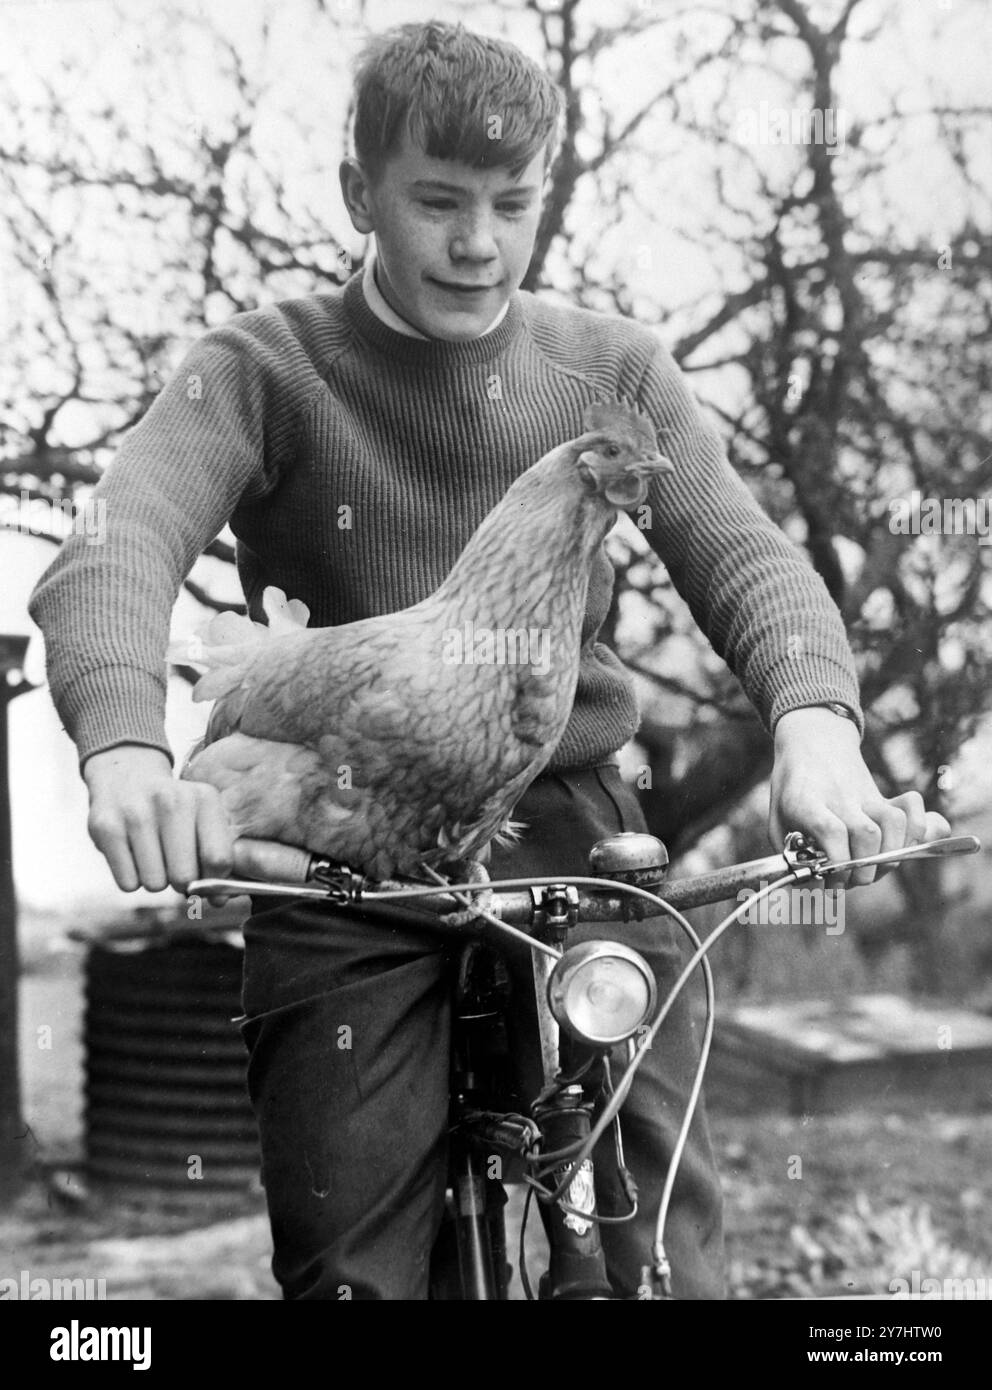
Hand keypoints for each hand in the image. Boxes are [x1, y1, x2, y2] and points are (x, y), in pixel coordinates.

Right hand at [83, 745, 233, 892]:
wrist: (126, 776)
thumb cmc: (174, 811)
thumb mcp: (202, 820)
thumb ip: (217, 859)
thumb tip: (219, 900)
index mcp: (204, 798)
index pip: (218, 859)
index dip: (213, 881)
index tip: (205, 880)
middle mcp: (171, 800)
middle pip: (184, 876)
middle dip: (181, 882)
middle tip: (174, 864)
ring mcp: (136, 812)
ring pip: (154, 884)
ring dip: (155, 879)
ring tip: (153, 854)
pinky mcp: (106, 827)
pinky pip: (127, 883)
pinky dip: (131, 878)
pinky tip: (133, 853)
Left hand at [769, 708, 950, 886]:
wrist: (811, 741)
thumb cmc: (791, 790)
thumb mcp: (777, 821)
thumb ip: (791, 857)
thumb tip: (813, 889)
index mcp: (806, 803)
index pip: (830, 830)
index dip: (837, 861)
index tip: (833, 882)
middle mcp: (840, 798)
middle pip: (866, 834)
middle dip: (864, 870)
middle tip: (852, 880)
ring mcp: (865, 795)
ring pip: (893, 823)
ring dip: (890, 855)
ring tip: (875, 868)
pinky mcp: (883, 795)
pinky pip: (911, 807)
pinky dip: (919, 828)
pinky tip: (906, 844)